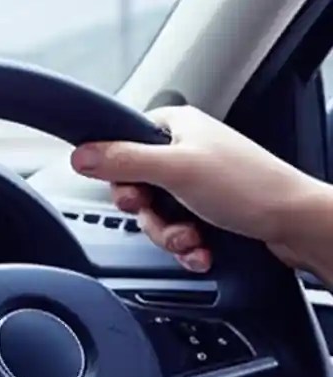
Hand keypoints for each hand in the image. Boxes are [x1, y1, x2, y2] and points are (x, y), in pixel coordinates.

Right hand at [70, 105, 324, 271]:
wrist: (298, 226)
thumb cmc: (252, 188)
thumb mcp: (176, 170)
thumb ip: (123, 161)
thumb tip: (78, 156)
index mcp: (176, 127)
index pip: (120, 143)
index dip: (118, 174)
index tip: (131, 193)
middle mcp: (185, 151)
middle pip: (134, 187)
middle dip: (149, 215)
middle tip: (165, 217)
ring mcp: (197, 183)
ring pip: (154, 215)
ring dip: (170, 236)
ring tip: (194, 240)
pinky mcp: (208, 210)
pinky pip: (176, 230)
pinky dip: (186, 245)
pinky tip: (201, 250)